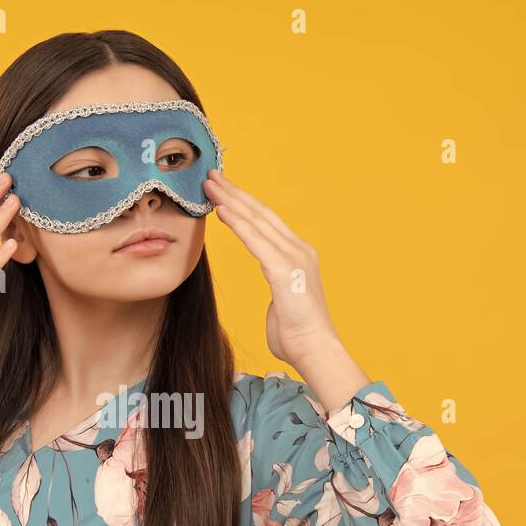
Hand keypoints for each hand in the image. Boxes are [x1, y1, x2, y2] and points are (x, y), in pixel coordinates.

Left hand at [203, 168, 341, 370]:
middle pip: (261, 213)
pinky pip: (256, 241)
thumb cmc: (298, 335)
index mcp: (298, 256)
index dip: (245, 203)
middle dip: (235, 192)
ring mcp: (293, 258)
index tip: (225, 189)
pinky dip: (238, 224)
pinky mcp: (284, 270)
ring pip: (257, 221)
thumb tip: (275, 300)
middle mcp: (298, 250)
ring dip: (231, 200)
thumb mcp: (285, 305)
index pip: (268, 222)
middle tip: (212, 175)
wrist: (315, 350)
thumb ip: (279, 292)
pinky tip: (222, 210)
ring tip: (210, 185)